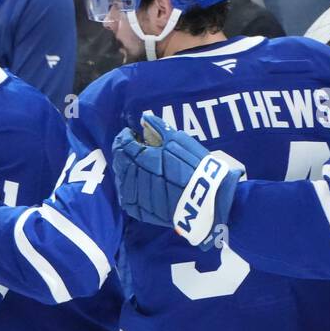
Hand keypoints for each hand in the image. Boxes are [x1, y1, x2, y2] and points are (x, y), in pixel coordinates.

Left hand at [111, 112, 241, 246]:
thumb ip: (159, 128)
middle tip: (130, 147)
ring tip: (133, 163)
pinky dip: (128, 188)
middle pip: (121, 162)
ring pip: (122, 181)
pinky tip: (134, 181)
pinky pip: (128, 199)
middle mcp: (137, 178)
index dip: (124, 137)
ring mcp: (138, 197)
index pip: (124, 145)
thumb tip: (144, 119)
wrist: (209, 198)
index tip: (129, 134)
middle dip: (123, 152)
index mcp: (144, 158)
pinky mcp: (142, 212)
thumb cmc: (197, 166)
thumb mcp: (180, 141)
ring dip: (124, 169)